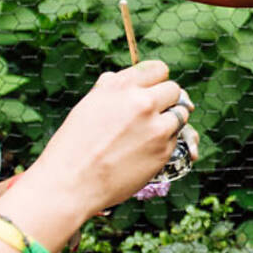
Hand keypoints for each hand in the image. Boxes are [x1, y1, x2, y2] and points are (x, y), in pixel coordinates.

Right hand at [27, 60, 188, 217]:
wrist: (71, 183)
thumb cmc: (73, 145)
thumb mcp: (88, 105)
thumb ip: (110, 89)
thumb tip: (119, 77)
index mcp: (120, 86)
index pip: (158, 69)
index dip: (156, 80)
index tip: (154, 88)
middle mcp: (141, 102)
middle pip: (174, 89)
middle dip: (166, 99)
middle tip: (153, 113)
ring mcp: (156, 126)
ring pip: (181, 113)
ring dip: (171, 120)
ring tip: (150, 132)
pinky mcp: (164, 150)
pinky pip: (176, 138)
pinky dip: (166, 142)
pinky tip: (145, 151)